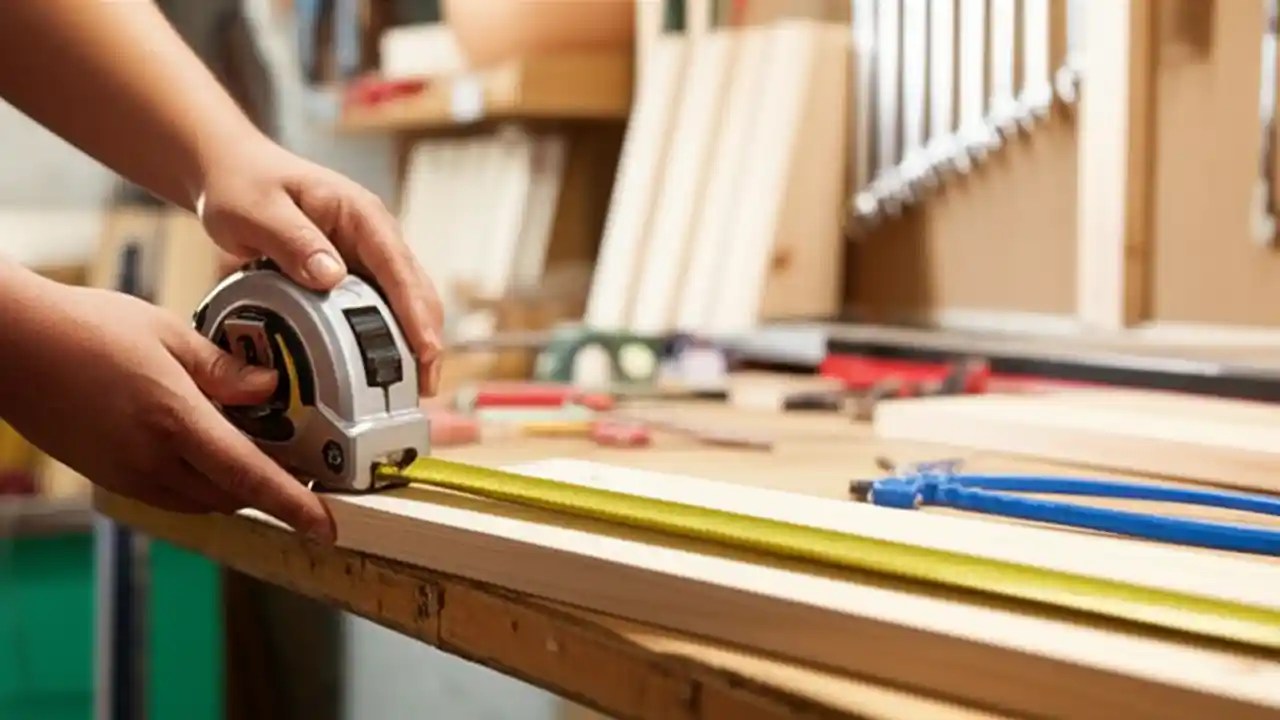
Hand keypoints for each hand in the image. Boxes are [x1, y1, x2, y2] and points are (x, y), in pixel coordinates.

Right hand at [0, 275, 334, 542]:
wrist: (10, 345)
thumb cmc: (83, 328)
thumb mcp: (168, 334)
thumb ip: (223, 369)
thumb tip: (269, 390)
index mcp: (174, 421)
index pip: (249, 476)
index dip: (294, 505)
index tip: (327, 525)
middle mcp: (151, 459)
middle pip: (232, 495)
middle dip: (271, 489)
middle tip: (301, 465)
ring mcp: (127, 474)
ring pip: (202, 501)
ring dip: (235, 487)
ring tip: (257, 453)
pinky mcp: (109, 476)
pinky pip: (171, 494)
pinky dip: (201, 483)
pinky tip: (206, 450)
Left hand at [195, 139, 444, 394]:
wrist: (230, 173)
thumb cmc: (242, 184)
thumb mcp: (257, 210)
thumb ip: (292, 241)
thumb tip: (333, 277)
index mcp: (361, 215)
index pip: (400, 267)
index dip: (416, 312)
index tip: (426, 351)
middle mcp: (375, 237)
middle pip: (416, 292)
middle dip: (425, 340)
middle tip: (422, 390)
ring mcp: (368, 258)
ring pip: (404, 306)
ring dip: (409, 346)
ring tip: (409, 393)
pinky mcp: (354, 276)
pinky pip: (378, 311)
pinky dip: (385, 341)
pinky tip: (380, 372)